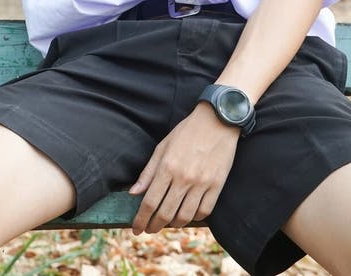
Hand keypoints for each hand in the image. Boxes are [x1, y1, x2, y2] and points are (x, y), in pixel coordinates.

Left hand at [129, 103, 239, 233]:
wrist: (217, 121)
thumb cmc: (187, 132)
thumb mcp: (163, 146)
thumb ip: (148, 172)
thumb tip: (133, 193)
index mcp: (167, 167)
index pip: (150, 201)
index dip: (141, 219)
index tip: (136, 229)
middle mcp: (184, 178)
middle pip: (165, 213)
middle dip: (154, 225)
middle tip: (150, 229)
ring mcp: (201, 183)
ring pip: (185, 216)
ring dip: (173, 224)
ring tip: (168, 223)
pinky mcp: (217, 185)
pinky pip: (204, 211)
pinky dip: (194, 218)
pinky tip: (187, 215)